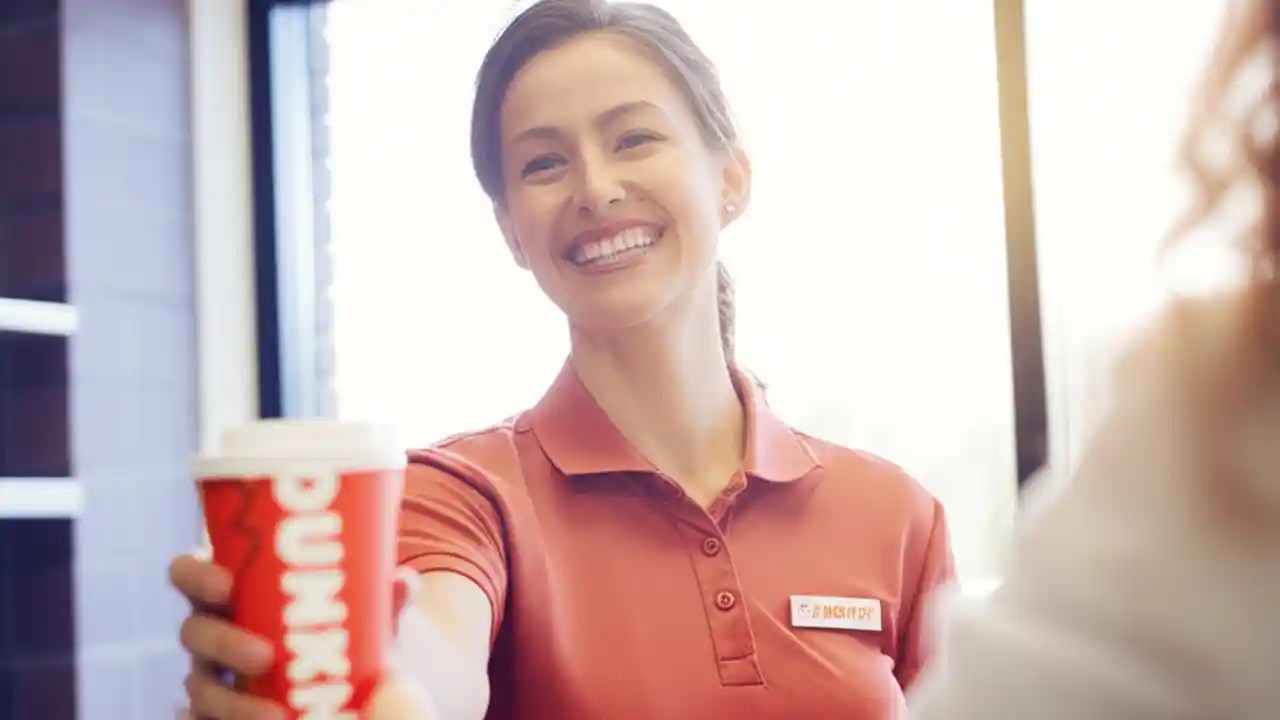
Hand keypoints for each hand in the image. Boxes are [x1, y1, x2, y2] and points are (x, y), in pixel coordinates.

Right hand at [170, 552, 427, 718]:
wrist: (342, 693)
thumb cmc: (339, 640)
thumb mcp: (363, 622)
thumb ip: (380, 602)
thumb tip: (402, 581)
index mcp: (236, 595)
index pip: (191, 575)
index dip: (196, 576)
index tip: (226, 584)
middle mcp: (214, 635)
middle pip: (193, 632)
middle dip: (222, 643)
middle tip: (264, 655)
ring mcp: (211, 680)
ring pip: (197, 687)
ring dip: (229, 702)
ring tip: (273, 717)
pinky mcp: (213, 716)